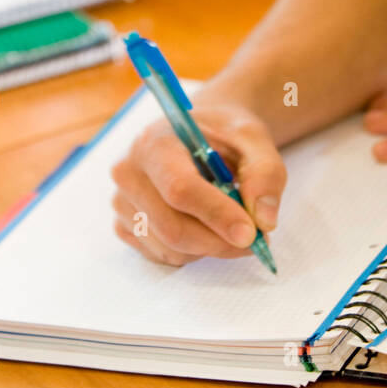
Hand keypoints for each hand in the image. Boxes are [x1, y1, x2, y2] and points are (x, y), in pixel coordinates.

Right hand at [111, 101, 285, 265]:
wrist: (197, 132)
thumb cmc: (223, 134)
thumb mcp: (253, 138)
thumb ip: (264, 173)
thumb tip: (264, 219)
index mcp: (156, 141)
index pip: (179, 188)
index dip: (216, 215)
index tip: (251, 233)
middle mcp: (129, 172)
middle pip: (172, 227)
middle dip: (220, 242)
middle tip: (257, 240)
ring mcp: (122, 201)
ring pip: (169, 247)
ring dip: (210, 248)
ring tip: (233, 224)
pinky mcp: (125, 225)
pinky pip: (162, 255)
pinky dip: (193, 252)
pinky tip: (206, 225)